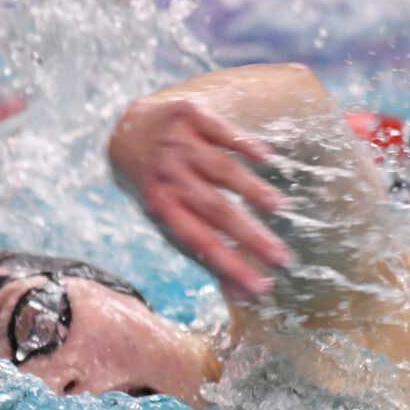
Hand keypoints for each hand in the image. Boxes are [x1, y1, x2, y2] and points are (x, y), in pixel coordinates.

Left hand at [108, 97, 293, 298]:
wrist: (127, 134)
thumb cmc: (159, 189)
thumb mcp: (170, 222)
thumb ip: (206, 255)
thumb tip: (242, 295)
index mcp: (161, 209)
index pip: (200, 243)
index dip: (230, 266)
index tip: (260, 287)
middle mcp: (167, 177)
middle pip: (215, 210)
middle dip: (250, 237)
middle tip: (283, 258)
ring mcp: (176, 144)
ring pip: (220, 170)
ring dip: (250, 189)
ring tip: (279, 208)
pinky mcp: (187, 114)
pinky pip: (220, 131)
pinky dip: (242, 144)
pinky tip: (266, 159)